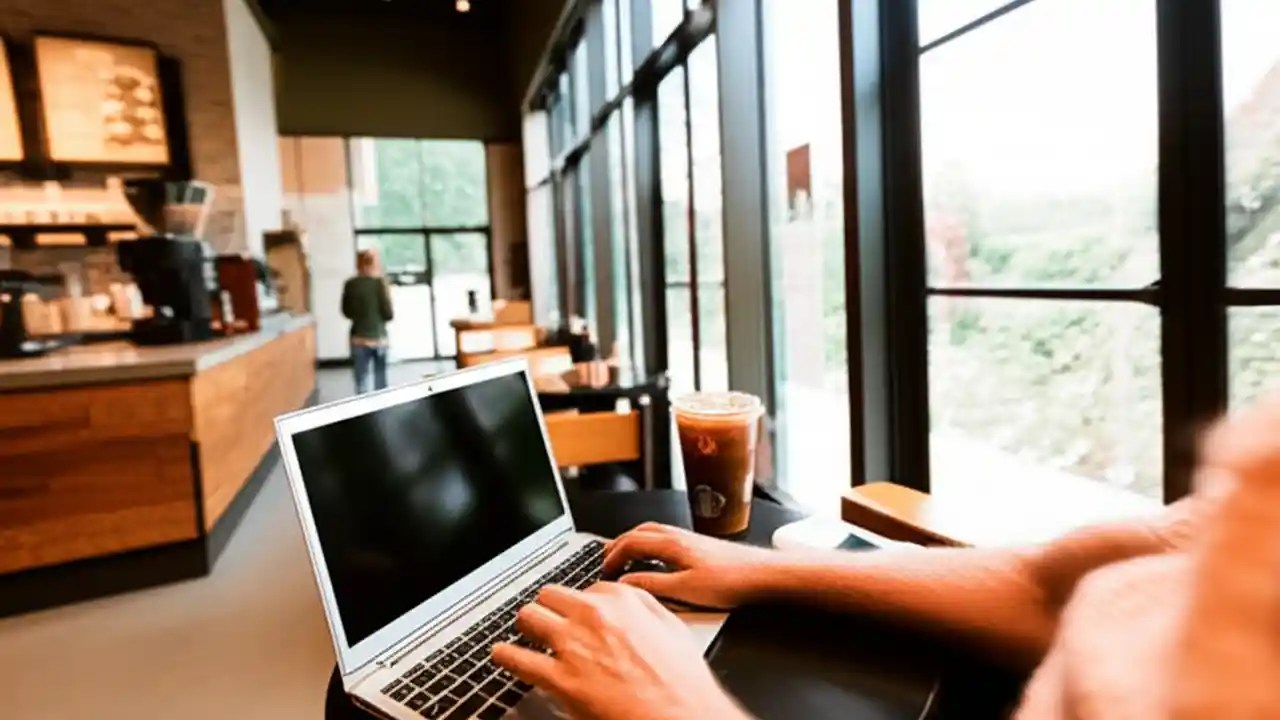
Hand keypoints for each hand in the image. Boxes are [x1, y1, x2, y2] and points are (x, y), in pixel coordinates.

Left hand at [491, 583, 747, 719]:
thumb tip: (626, 599)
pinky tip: (500, 655)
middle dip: (548, 608)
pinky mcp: (559, 678)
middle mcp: (593, 615)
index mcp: (622, 600)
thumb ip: (646, 608)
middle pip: (550, 595)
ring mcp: (573, 645)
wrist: (678, 718)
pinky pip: (517, 658)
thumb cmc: (681, 683)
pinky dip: (504, 656)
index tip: (575, 612)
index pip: (584, 589)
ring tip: (526, 633)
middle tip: (548, 619)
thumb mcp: (673, 629)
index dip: (579, 604)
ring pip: (529, 617)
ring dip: (527, 625)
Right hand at [603, 523, 781, 608]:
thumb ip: (653, 585)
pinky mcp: (699, 545)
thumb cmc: (732, 581)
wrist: (764, 574)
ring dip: (633, 541)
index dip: (612, 556)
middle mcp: (678, 535)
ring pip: (652, 532)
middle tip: (605, 559)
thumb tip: (626, 583)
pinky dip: (649, 544)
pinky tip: (655, 558)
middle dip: (618, 544)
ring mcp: (689, 538)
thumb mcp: (686, 590)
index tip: (603, 571)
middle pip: (638, 532)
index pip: (630, 543)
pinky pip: (664, 537)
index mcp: (671, 544)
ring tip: (624, 554)